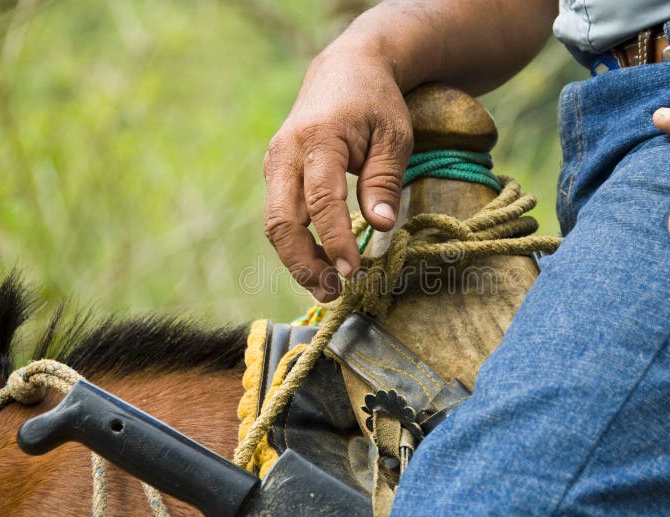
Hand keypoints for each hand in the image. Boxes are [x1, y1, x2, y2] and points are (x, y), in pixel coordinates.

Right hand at [263, 45, 412, 301]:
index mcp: (319, 138)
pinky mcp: (276, 174)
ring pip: (275, 223)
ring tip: (328, 287)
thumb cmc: (375, 103)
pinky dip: (297, 244)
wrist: (345, 70)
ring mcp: (275, 163)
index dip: (335, 239)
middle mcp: (286, 152)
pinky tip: (320, 263)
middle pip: (282, 220)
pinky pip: (281, 216)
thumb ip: (385, 180)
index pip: (321, 199)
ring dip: (297, 260)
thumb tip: (382, 226)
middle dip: (303, 262)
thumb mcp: (394, 136)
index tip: (353, 270)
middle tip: (332, 292)